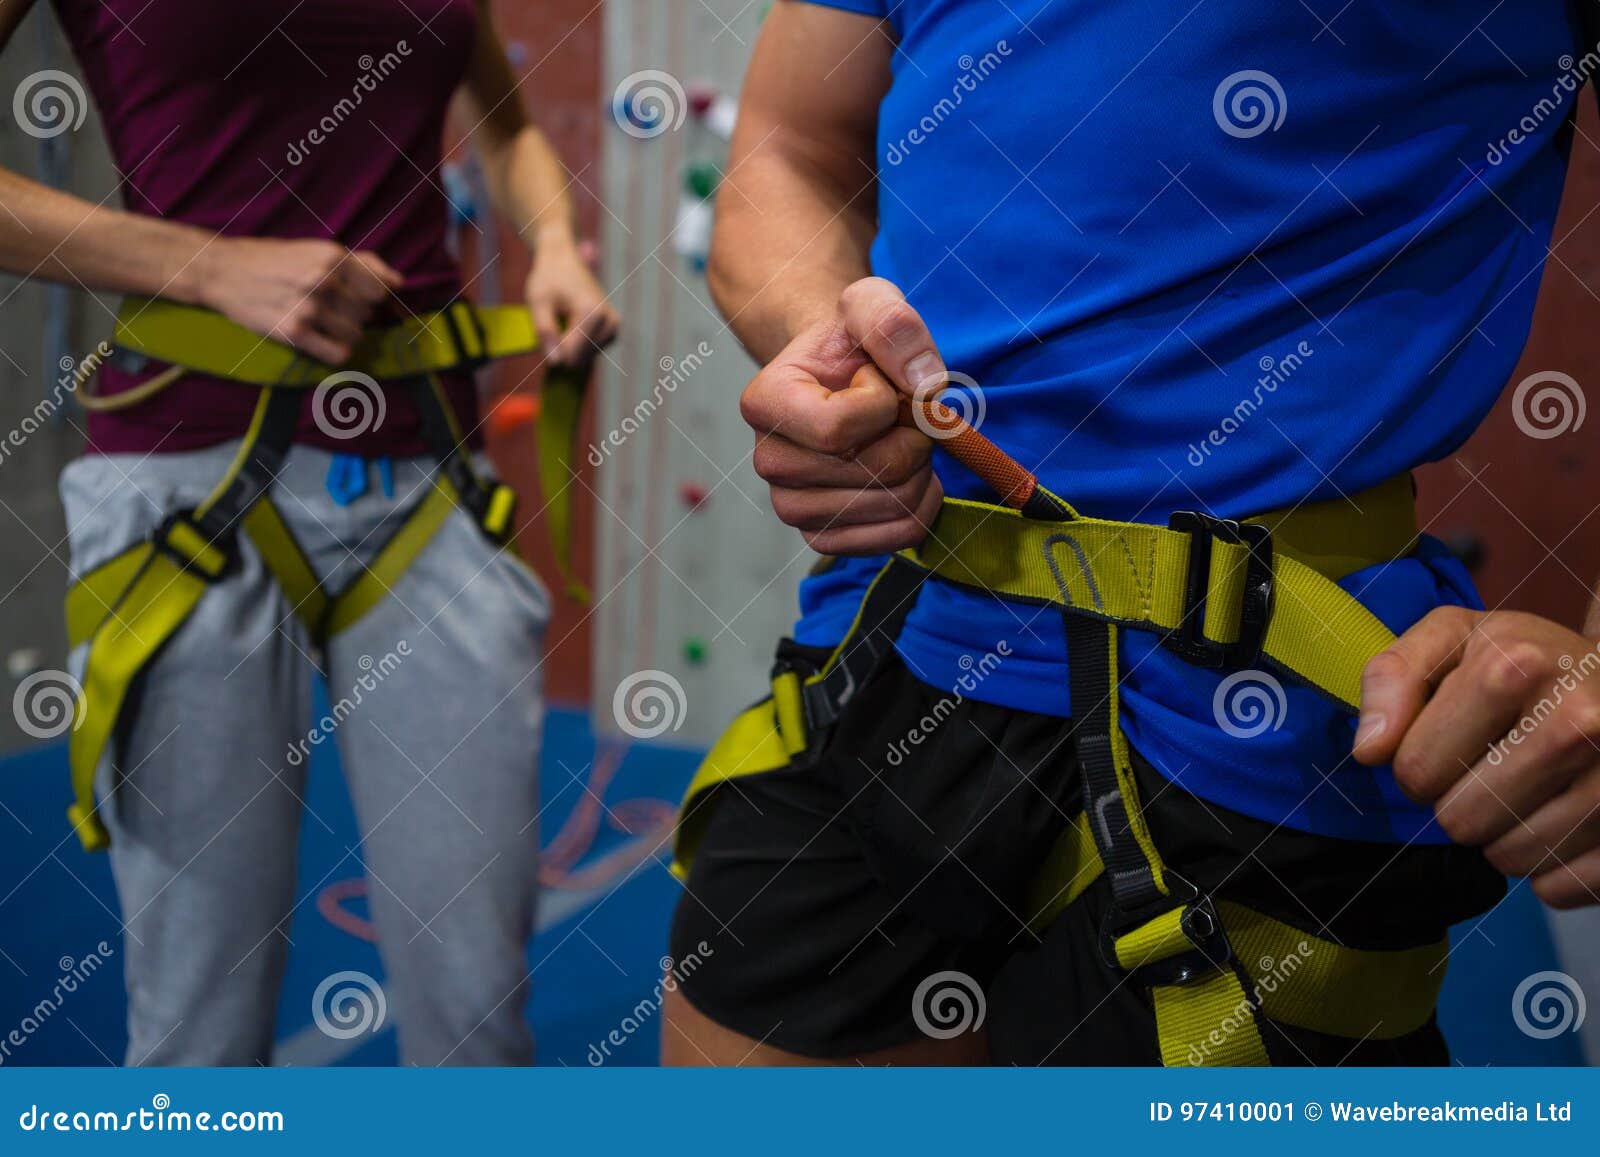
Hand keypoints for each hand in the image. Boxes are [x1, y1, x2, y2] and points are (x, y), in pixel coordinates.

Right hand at [198, 237, 402, 364]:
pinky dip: (336, 351)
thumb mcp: (318, 249)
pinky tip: (321, 340)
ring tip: (322, 321)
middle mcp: (324, 279)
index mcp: (333, 255)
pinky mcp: (294, 332)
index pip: (382, 289)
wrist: (223, 270)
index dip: (374, 296)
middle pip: (369, 313)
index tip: (361, 297)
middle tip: (330, 307)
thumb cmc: (276, 259)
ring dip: (344, 332)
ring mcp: (309, 307)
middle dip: (356, 313)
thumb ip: (362, 262)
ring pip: (356, 335)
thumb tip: (399, 282)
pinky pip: (339, 354)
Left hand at [525, 231, 617, 366]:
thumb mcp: (538, 302)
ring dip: (570, 345)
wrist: (563, 260)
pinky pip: (592, 351)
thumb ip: (545, 332)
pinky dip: (578, 344)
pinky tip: (572, 324)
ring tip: (563, 319)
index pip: (571, 353)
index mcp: (592, 312)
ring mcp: (614, 325)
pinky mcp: (614, 329)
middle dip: (562, 347)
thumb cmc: (548, 278)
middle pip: (579, 357)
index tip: (545, 331)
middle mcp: (609, 320)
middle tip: (554, 321)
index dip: (552, 348)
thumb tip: (556, 363)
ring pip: (585, 357)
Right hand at [742, 277, 947, 555]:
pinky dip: (923, 503)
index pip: (838, 429)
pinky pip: (900, 534)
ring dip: (921, 467)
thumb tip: (925, 385)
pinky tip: (909, 474)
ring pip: (896, 504)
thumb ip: (893, 323)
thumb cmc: (851, 343)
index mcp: (764, 403)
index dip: (882, 403)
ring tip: (898, 438)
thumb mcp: (871, 303)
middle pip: (878, 470)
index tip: (876, 380)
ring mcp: (793, 508)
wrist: (838, 378)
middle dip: (914, 435)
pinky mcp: (825, 537)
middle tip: (900, 413)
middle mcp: (769, 462)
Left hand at [1355, 607, 1599, 907]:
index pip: (1415, 769)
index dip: (1418, 762)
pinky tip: (1562, 816)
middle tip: (1491, 766)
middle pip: (1459, 821)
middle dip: (1460, 800)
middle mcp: (1577, 723)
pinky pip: (1558, 888)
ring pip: (1509, 860)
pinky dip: (1550, 867)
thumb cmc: (1524, 659)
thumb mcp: (1451, 639)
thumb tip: (1369, 750)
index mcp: (1516, 666)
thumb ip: (1393, 678)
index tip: (1447, 741)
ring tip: (1528, 787)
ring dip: (1503, 834)